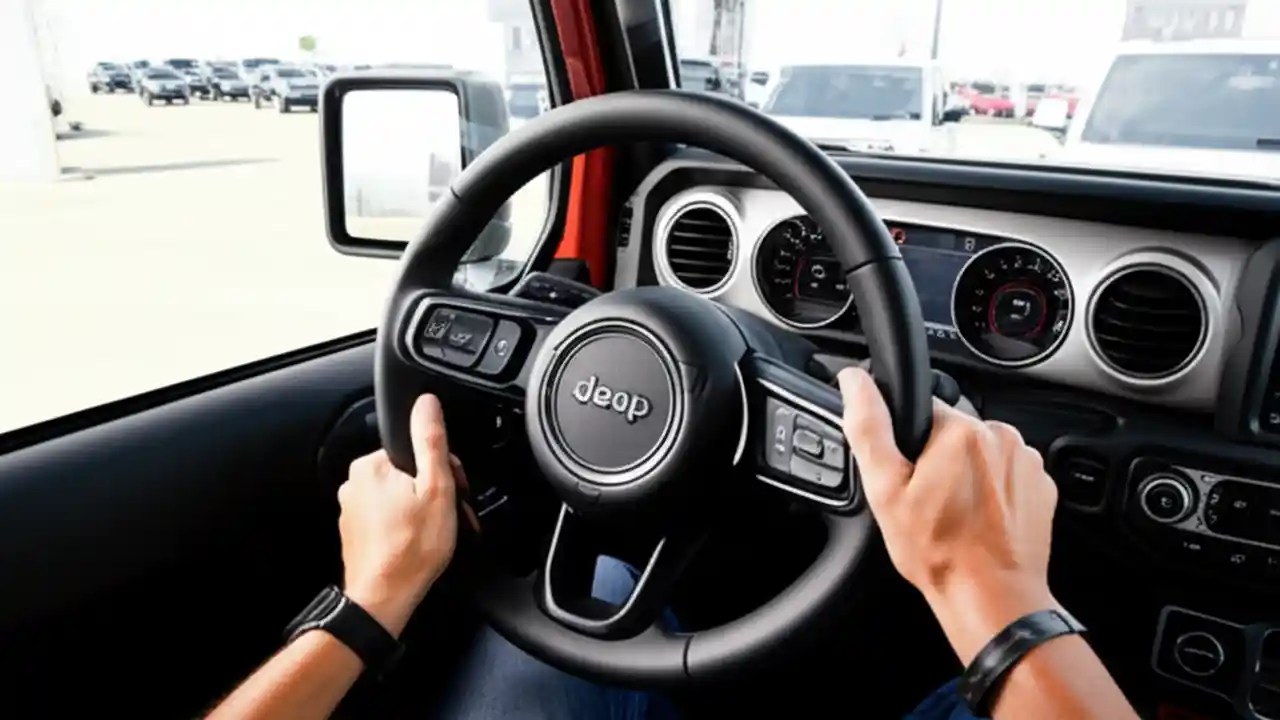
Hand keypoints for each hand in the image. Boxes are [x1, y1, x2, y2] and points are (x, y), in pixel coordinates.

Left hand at [337, 394, 474, 637]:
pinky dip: (406, 526)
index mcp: (371, 466)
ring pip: (399, 496)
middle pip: (406, 473)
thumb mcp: (435, 487)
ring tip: (435, 533)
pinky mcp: (357, 532)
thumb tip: (427, 403)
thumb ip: (431, 441)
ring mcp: (353, 510)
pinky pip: (388, 517)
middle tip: (448, 514)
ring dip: (421, 509)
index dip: (440, 469)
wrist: (384, 599)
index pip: (413, 450)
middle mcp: (355, 484)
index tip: (452, 489)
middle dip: (432, 490)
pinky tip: (418, 543)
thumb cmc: (412, 549)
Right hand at [837, 367, 1059, 662]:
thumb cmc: (940, 551)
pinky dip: (993, 491)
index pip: (924, 410)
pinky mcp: (1043, 486)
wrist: (992, 598)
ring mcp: (1027, 462)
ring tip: (957, 515)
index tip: (910, 479)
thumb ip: (869, 427)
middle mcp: (1001, 436)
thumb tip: (855, 382)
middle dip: (939, 460)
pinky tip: (980, 520)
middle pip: (954, 432)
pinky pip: (1008, 474)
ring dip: (968, 474)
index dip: (909, 445)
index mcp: (960, 429)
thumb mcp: (886, 490)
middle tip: (930, 502)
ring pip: (982, 453)